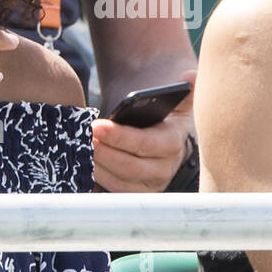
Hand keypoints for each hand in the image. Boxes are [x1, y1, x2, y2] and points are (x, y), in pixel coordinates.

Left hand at [91, 71, 195, 191]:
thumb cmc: (165, 122)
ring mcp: (148, 186)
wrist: (165, 146)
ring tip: (80, 147)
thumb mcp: (177, 106)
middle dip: (103, 152)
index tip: (97, 125)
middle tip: (83, 136)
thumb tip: (190, 76)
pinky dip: (96, 179)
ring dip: (96, 165)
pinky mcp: (134, 195)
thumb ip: (185, 91)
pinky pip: (111, 192)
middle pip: (128, 167)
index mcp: (172, 145)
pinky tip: (83, 164)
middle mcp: (163, 170)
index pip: (144, 144)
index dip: (119, 136)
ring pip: (117, 182)